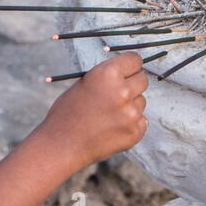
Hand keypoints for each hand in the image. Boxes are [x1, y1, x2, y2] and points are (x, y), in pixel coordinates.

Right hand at [38, 52, 148, 168]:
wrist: (62, 145)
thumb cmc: (67, 113)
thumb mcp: (84, 84)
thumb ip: (107, 77)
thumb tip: (127, 72)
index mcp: (108, 74)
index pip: (135, 60)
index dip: (130, 66)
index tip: (127, 71)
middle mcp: (122, 91)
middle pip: (143, 80)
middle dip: (132, 85)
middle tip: (116, 95)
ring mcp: (130, 113)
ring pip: (141, 102)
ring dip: (130, 106)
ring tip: (108, 115)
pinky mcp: (134, 132)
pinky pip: (141, 121)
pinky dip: (130, 124)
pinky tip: (112, 128)